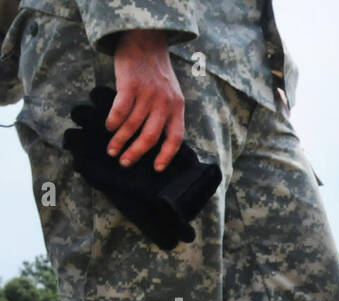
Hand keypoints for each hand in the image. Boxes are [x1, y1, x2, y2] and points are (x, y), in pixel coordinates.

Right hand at [106, 29, 184, 170]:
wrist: (145, 41)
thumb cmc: (157, 71)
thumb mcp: (172, 93)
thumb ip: (167, 113)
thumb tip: (157, 139)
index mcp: (177, 108)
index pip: (175, 138)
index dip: (166, 156)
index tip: (157, 168)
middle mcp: (164, 103)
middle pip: (150, 137)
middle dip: (136, 153)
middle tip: (124, 163)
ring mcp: (147, 94)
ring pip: (132, 125)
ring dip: (120, 141)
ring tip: (111, 150)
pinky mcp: (130, 85)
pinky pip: (120, 110)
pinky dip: (113, 122)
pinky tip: (109, 128)